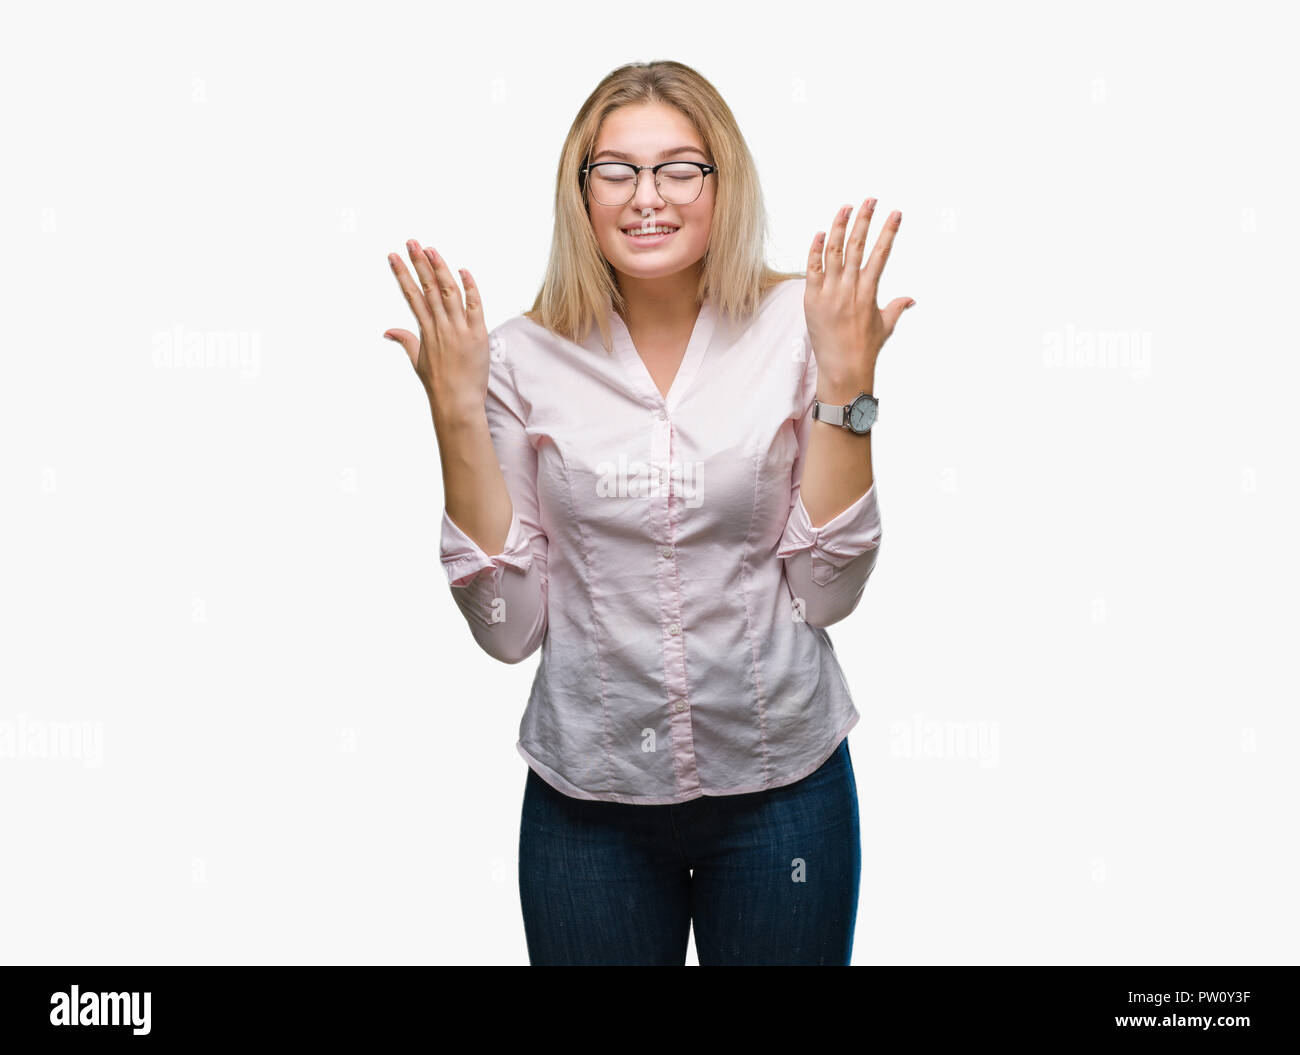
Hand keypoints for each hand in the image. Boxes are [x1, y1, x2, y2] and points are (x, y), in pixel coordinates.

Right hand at [383, 239, 488, 412]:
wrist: (457, 403)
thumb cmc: (439, 385)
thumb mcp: (418, 361)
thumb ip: (405, 341)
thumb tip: (388, 331)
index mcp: (426, 330)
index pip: (411, 295)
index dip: (402, 274)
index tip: (393, 256)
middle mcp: (441, 326)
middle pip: (427, 287)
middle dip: (418, 262)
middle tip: (411, 242)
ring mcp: (459, 329)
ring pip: (448, 292)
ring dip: (440, 269)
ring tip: (431, 250)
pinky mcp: (477, 335)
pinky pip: (474, 306)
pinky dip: (470, 288)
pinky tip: (464, 270)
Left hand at [804, 199, 913, 396]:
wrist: (842, 369)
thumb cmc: (865, 349)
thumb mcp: (885, 326)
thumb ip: (896, 308)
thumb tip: (911, 299)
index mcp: (869, 292)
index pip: (881, 253)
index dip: (889, 231)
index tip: (896, 213)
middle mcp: (849, 288)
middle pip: (856, 245)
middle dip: (864, 219)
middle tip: (870, 200)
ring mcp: (829, 293)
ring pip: (833, 251)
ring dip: (839, 226)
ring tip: (846, 207)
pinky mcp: (811, 299)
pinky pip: (812, 269)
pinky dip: (815, 250)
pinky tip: (821, 233)